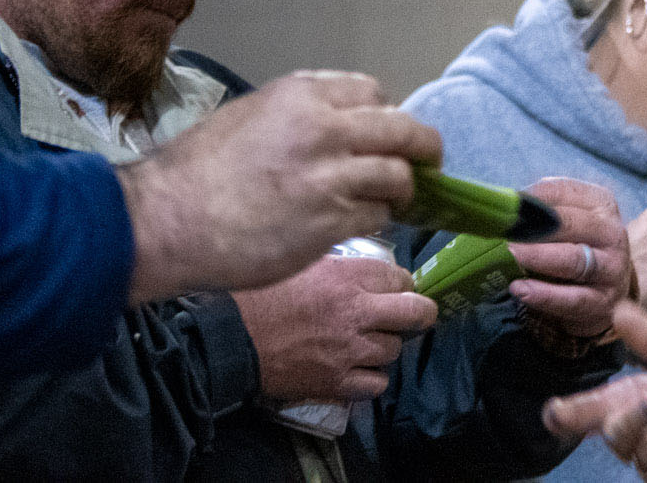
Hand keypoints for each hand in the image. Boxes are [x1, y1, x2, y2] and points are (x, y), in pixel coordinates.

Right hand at [119, 71, 443, 302]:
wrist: (163, 221)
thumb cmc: (195, 173)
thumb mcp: (250, 116)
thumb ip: (301, 115)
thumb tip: (341, 123)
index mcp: (302, 96)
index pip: (373, 93)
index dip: (386, 115)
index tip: (386, 132)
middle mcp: (324, 129)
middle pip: (403, 130)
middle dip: (423, 146)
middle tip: (429, 161)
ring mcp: (330, 176)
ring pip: (398, 175)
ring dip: (400, 189)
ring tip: (393, 200)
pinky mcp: (331, 221)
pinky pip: (377, 214)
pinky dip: (378, 219)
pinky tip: (361, 222)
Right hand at [235, 253, 437, 401]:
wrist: (229, 337)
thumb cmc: (263, 294)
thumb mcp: (308, 262)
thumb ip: (346, 267)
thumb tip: (372, 272)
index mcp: (350, 277)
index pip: (403, 277)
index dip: (400, 283)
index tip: (391, 289)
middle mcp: (358, 312)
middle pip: (417, 313)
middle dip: (417, 313)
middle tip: (407, 316)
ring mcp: (350, 351)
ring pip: (394, 350)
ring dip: (385, 346)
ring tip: (366, 342)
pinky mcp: (336, 383)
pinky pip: (377, 384)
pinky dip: (371, 378)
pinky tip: (357, 368)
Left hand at [508, 178, 631, 340]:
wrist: (608, 292)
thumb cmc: (576, 248)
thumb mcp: (569, 222)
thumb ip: (542, 210)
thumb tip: (501, 205)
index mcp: (601, 204)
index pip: (565, 192)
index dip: (533, 197)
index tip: (506, 205)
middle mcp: (611, 233)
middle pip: (572, 224)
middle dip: (535, 226)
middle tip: (504, 230)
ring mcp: (611, 269)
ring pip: (575, 260)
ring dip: (539, 257)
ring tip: (511, 255)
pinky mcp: (602, 302)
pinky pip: (572, 298)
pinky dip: (545, 295)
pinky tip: (520, 289)